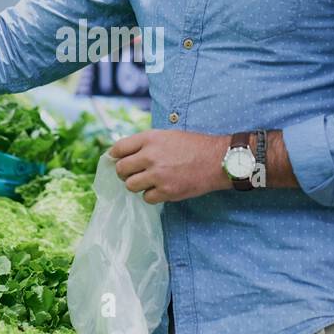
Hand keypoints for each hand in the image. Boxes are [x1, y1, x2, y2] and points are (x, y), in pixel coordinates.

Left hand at [108, 129, 228, 203]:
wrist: (218, 160)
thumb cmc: (194, 146)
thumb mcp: (168, 135)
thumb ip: (147, 143)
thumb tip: (124, 154)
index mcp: (150, 138)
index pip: (119, 148)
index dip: (116, 156)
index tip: (118, 160)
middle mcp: (150, 156)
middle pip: (121, 169)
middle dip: (125, 173)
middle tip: (134, 174)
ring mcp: (158, 175)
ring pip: (130, 186)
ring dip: (137, 185)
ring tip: (149, 182)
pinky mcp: (167, 191)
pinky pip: (146, 198)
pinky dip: (152, 195)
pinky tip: (161, 189)